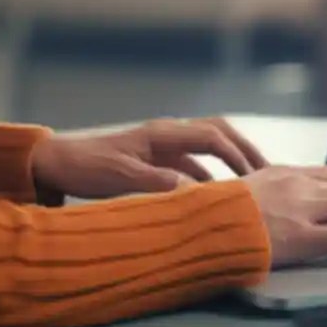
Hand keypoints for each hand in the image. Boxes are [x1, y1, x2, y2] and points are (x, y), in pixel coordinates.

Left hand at [32, 117, 269, 197]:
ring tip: (250, 184)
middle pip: (218, 132)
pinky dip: (210, 175)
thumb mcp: (121, 178)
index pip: (212, 135)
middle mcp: (167, 133)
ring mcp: (162, 145)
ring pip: (207, 147)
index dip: (237, 154)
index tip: (256, 174)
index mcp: (162, 133)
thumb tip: (192, 190)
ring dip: (229, 162)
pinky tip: (217, 194)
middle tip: (267, 171)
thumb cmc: (87, 167)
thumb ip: (157, 183)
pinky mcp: (156, 158)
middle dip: (244, 149)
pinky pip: (192, 162)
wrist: (58, 162)